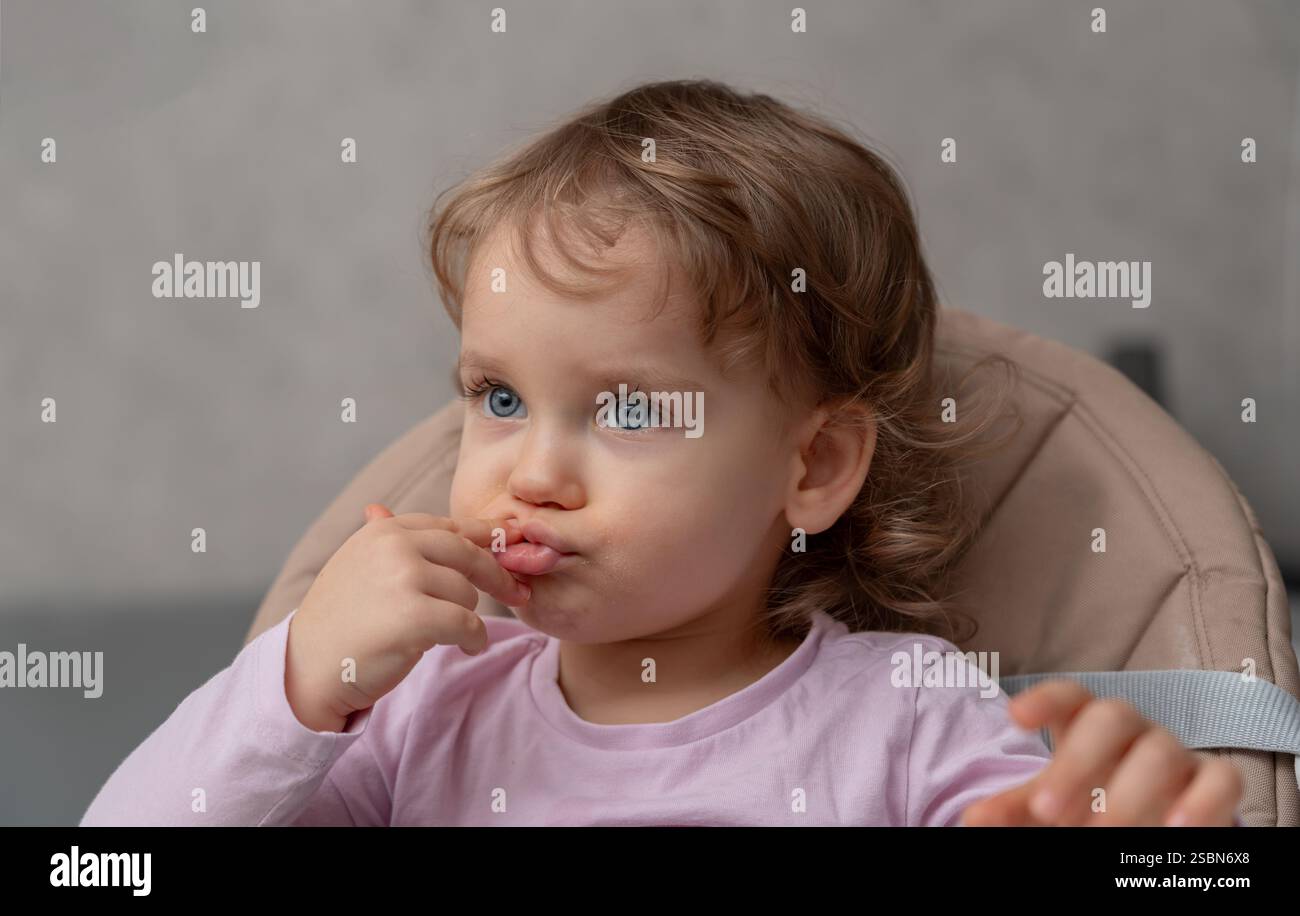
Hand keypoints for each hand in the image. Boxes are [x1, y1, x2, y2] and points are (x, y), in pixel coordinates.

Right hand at [283, 503, 530, 731]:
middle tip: (518, 591)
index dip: (488, 537)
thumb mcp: (355, 566)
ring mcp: (404, 578)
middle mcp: (395, 546)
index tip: (515, 544)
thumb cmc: (339, 620)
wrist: (307, 667)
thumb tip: (379, 508)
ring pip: (466, 593)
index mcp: (385, 531)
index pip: (451, 527)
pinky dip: (474, 639)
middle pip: (469, 554)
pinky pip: (468, 623)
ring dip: (469, 616)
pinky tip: (468, 647)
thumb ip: (383, 541)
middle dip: (498, 574)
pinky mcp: (414, 616)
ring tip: (456, 633)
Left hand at [961, 679, 1242, 825]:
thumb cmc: (1093, 797)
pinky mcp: (1215, 782)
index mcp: (1086, 722)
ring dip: (1128, 796)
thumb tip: (973, 818)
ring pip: (1159, 754)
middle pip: (1109, 720)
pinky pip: (1222, 780)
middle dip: (1076, 764)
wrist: (1155, 822)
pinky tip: (1175, 829)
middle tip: (1047, 811)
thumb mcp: (1051, 801)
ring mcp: (1176, 752)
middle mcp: (1133, 728)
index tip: (1014, 717)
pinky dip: (1201, 803)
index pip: (1069, 695)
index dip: (1044, 700)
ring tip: (1102, 834)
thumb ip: (1015, 807)